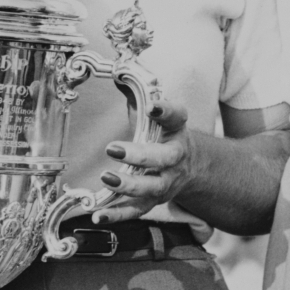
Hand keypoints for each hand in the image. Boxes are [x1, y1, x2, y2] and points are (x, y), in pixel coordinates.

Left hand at [90, 100, 192, 224]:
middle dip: (139, 155)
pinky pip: (137, 210)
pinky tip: (98, 214)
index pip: (176, 116)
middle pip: (162, 158)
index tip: (152, 106)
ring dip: (129, 186)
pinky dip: (117, 214)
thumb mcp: (157, 114)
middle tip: (113, 148)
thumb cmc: (164, 134)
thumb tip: (117, 74)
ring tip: (107, 179)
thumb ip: (139, 96)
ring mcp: (166, 181)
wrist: (190, 165)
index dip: (165, 110)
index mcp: (177, 130)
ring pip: (152, 188)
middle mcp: (175, 157)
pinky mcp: (154, 200)